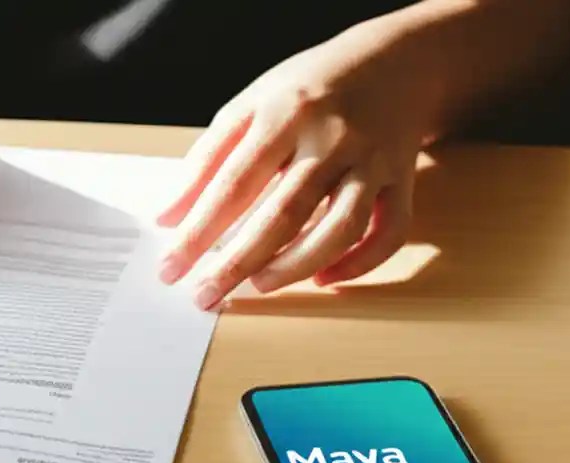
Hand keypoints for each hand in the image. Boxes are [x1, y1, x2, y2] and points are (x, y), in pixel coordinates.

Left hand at [157, 26, 428, 309]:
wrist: (391, 61)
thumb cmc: (306, 91)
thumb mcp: (250, 106)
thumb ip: (208, 159)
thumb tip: (168, 218)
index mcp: (285, 112)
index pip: (233, 183)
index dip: (199, 231)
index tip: (171, 267)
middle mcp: (332, 137)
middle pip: (283, 211)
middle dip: (238, 261)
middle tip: (205, 294)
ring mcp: (372, 160)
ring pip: (340, 227)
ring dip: (296, 266)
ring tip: (257, 285)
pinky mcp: (401, 181)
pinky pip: (388, 232)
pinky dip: (359, 264)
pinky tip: (323, 280)